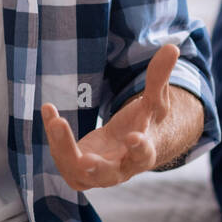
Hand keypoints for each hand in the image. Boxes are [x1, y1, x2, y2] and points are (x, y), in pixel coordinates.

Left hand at [41, 43, 177, 190]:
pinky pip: (61, 157)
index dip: (140, 148)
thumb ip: (159, 78)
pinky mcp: (76, 170)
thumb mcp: (154, 101)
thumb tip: (172, 47)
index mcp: (143, 154)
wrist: (127, 146)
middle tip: (84, 160)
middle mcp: (119, 170)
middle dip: (95, 167)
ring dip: (64, 146)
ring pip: (77, 169)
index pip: (144, 155)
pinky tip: (48, 109)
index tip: (133, 137)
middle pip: (107, 174)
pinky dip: (53, 136)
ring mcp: (95, 174)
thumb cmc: (144, 123)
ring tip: (56, 121)